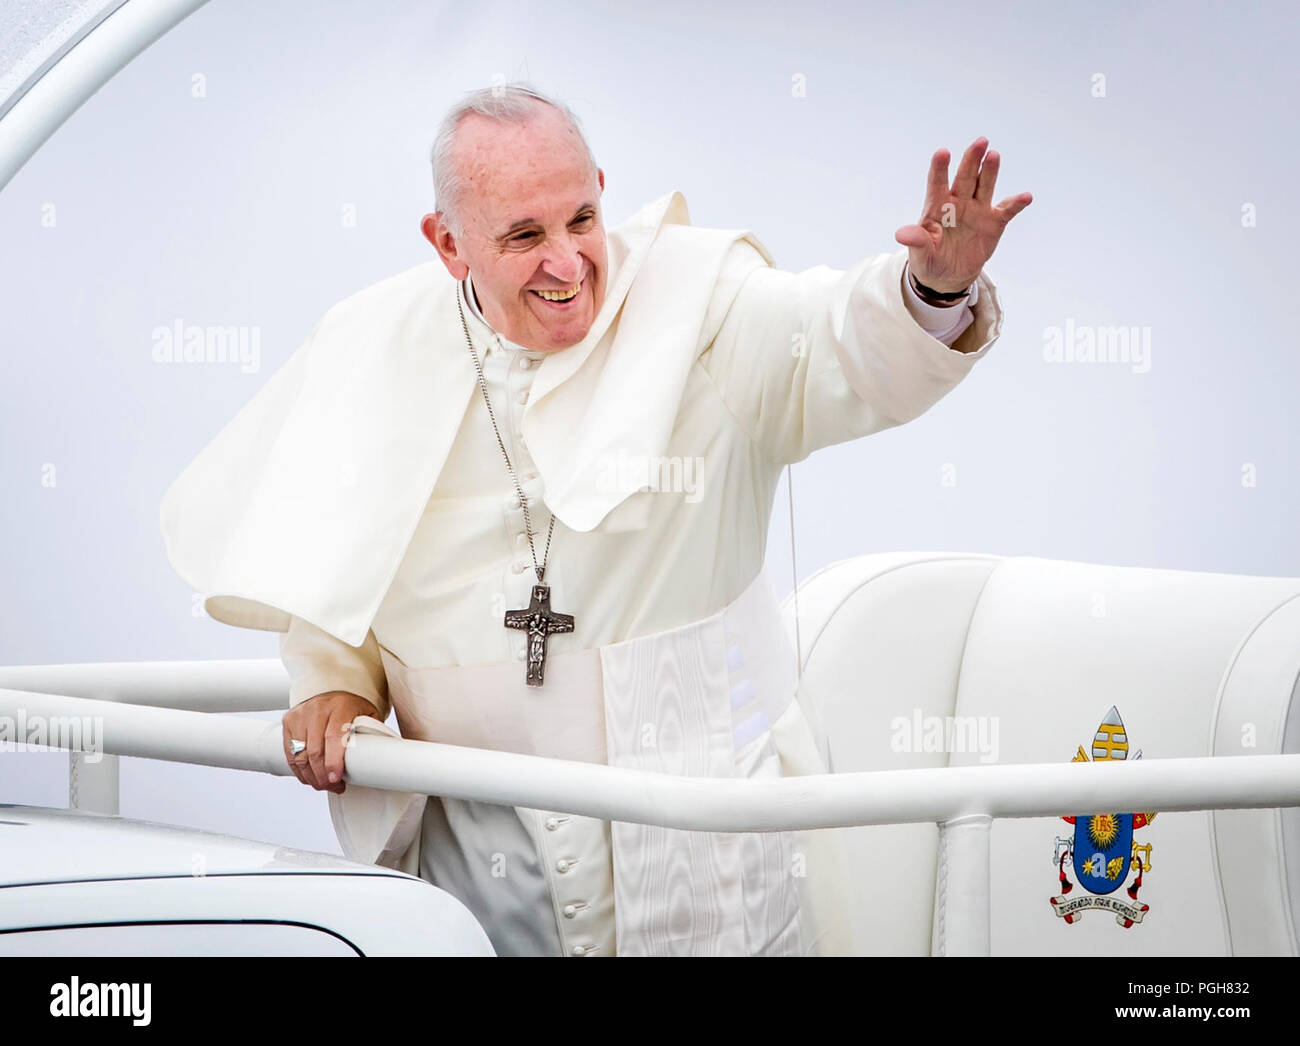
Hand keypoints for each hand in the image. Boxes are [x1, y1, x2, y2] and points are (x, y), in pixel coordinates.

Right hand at [282, 690, 381, 793]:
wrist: (332, 687)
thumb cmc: (353, 706)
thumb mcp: (368, 715)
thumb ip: (371, 733)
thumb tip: (375, 760)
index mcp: (341, 706)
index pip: (334, 737)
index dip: (333, 762)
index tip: (336, 779)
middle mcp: (317, 709)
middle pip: (315, 751)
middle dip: (322, 776)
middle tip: (334, 787)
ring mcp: (300, 715)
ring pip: (300, 755)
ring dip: (311, 776)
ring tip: (322, 784)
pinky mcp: (289, 721)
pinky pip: (290, 753)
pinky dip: (299, 770)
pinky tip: (310, 777)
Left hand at [895, 137, 1031, 293]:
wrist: (948, 276)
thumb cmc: (929, 260)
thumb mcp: (920, 254)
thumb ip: (915, 241)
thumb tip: (901, 234)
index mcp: (937, 207)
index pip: (937, 184)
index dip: (940, 169)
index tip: (942, 153)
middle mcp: (958, 203)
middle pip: (966, 177)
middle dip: (972, 160)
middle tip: (980, 142)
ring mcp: (977, 210)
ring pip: (985, 186)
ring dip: (990, 171)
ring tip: (994, 156)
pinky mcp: (993, 222)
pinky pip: (1006, 210)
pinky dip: (1016, 204)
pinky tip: (1025, 197)